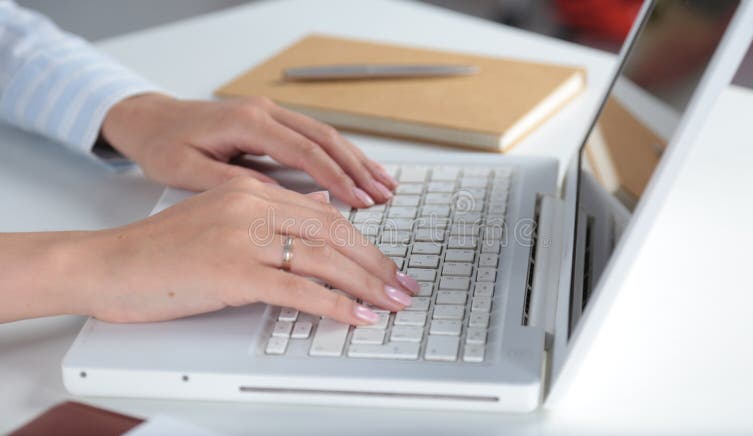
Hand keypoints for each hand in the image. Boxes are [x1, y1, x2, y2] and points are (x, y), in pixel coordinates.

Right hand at [69, 177, 419, 323]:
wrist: (105, 264)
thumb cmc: (159, 250)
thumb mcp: (219, 219)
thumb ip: (267, 215)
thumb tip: (318, 213)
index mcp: (250, 191)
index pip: (325, 215)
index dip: (364, 241)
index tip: (386, 263)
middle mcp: (251, 205)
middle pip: (334, 234)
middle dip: (376, 263)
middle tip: (403, 284)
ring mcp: (242, 236)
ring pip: (323, 259)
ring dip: (367, 283)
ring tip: (393, 301)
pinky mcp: (231, 270)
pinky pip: (297, 289)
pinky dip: (334, 304)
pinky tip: (357, 315)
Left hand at [101, 93, 397, 206]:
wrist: (148, 120)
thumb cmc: (162, 146)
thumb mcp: (186, 171)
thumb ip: (234, 183)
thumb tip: (281, 200)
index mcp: (246, 123)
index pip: (303, 151)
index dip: (336, 177)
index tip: (359, 200)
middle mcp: (264, 113)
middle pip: (325, 139)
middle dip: (357, 168)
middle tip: (383, 196)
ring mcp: (270, 114)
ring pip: (326, 136)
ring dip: (356, 160)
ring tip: (384, 185)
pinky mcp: (271, 122)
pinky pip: (315, 137)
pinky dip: (340, 156)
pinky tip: (358, 172)